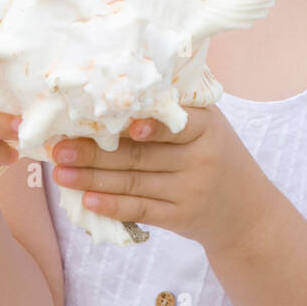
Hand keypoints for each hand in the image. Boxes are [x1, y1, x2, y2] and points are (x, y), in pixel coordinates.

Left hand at [50, 105, 270, 252]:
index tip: (123, 124)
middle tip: (60, 147)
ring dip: (92, 178)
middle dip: (96, 151)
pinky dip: (112, 205)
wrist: (246, 210)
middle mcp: (201, 159)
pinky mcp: (180, 218)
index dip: (151, 126)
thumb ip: (175, 109)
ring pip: (134, 183)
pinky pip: (140, 210)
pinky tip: (86, 199)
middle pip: (141, 155)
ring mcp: (191, 191)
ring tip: (60, 172)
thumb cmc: (216, 153)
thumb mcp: (210, 125)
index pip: (175, 124)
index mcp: (207, 127)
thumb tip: (119, 88)